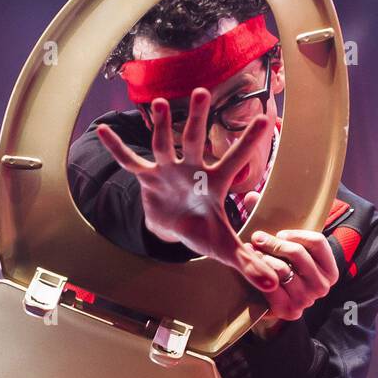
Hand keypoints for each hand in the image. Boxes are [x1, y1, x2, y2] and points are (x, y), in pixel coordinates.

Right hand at [95, 88, 281, 293]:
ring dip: (161, 126)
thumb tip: (273, 285)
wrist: (174, 227)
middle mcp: (193, 169)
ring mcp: (169, 171)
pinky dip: (118, 148)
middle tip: (201, 92)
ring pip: (165, 144)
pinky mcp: (148, 178)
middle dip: (197, 118)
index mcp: (214, 182)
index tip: (266, 120)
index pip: (236, 160)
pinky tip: (104, 129)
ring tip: (159, 103)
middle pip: (196, 140)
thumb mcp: (225, 247)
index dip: (249, 142)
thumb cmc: (202, 229)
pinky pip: (131, 162)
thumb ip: (248, 262)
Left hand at [244, 221, 337, 321]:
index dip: (296, 234)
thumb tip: (250, 195)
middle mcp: (323, 286)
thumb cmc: (283, 270)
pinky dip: (260, 273)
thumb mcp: (286, 247)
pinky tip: (250, 265)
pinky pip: (273, 286)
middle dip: (274, 243)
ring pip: (283, 269)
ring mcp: (308, 301)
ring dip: (263, 257)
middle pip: (298, 254)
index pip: (318, 242)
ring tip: (250, 250)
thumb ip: (273, 220)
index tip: (279, 232)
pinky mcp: (290, 311)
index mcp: (330, 270)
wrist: (274, 304)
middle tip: (257, 237)